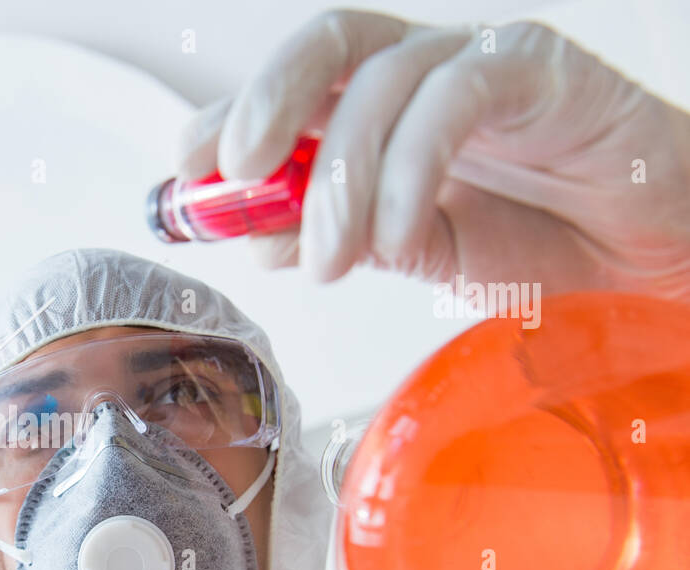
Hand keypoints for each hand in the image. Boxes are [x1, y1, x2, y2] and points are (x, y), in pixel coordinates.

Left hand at [178, 9, 689, 301]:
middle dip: (264, 103)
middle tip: (235, 171)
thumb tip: (257, 242)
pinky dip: (410, 169)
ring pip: (382, 81)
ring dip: (338, 178)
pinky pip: (455, 99)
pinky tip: (395, 236)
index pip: (294, 88)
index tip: (186, 168)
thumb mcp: (411, 249)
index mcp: (381, 106)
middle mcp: (423, 70)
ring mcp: (479, 61)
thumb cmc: (533, 238)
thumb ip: (340, 236)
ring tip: (329, 261)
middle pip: (327, 47)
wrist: (645, 253)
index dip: (231, 116)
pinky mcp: (539, 68)